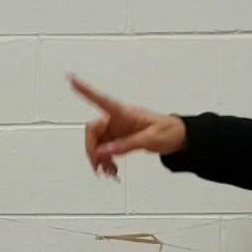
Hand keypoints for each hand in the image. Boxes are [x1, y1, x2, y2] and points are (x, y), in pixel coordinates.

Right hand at [70, 74, 186, 178]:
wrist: (179, 138)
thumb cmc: (168, 132)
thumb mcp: (149, 139)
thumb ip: (125, 145)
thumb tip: (102, 152)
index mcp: (124, 113)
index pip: (101, 100)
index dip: (85, 90)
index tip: (71, 79)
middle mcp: (116, 120)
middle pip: (93, 131)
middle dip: (92, 150)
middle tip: (98, 167)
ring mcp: (117, 130)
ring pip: (97, 144)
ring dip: (99, 159)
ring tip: (110, 173)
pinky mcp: (119, 140)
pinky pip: (105, 150)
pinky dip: (106, 161)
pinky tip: (113, 170)